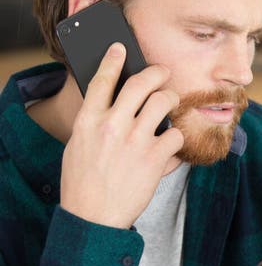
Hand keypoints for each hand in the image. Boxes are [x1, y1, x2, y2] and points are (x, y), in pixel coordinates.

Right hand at [61, 43, 183, 227]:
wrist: (93, 217)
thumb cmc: (83, 183)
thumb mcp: (79, 145)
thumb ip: (96, 122)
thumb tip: (114, 104)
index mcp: (89, 120)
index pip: (103, 79)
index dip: (114, 58)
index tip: (121, 48)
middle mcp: (113, 125)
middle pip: (141, 83)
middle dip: (157, 73)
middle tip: (163, 74)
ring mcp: (136, 140)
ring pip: (164, 102)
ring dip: (171, 101)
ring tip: (171, 106)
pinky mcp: (155, 158)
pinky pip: (176, 137)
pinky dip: (177, 142)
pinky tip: (172, 147)